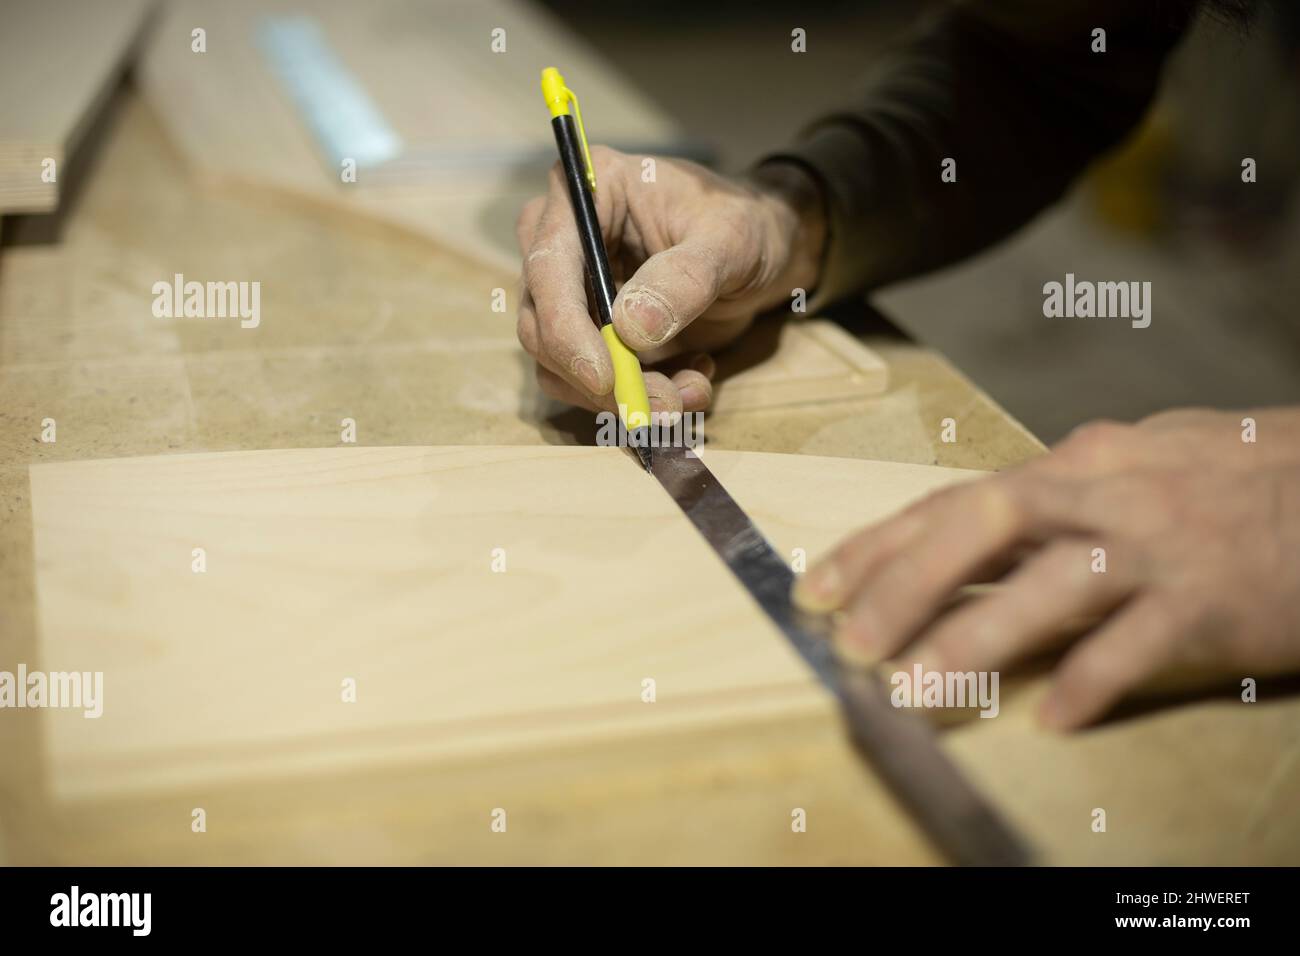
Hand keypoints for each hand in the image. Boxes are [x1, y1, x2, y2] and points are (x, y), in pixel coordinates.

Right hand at [516, 147, 825, 416]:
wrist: (762, 250)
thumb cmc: (745, 225)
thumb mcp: (730, 241)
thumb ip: (685, 278)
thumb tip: (630, 330)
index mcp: (586, 193)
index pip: (547, 266)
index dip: (565, 329)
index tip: (604, 377)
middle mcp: (564, 241)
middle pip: (540, 325)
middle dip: (598, 378)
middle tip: (664, 404)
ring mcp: (570, 292)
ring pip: (559, 367)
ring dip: (624, 397)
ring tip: (693, 390)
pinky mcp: (588, 334)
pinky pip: (590, 384)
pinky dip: (638, 398)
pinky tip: (692, 377)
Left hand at [793, 408, 1299, 728]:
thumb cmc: (1228, 479)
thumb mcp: (1131, 466)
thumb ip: (1053, 497)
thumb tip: (972, 523)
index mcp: (1074, 464)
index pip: (954, 501)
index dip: (880, 544)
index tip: (818, 586)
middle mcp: (1104, 495)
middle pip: (983, 528)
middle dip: (904, 585)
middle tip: (848, 643)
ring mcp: (1157, 546)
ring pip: (1050, 587)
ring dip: (975, 638)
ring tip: (916, 689)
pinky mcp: (1210, 600)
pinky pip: (1138, 646)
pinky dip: (1092, 682)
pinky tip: (1051, 719)